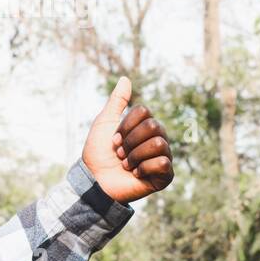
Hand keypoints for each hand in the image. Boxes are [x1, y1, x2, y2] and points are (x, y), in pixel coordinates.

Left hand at [81, 76, 174, 202]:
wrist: (95, 181)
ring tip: (126, 165)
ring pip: (158, 143)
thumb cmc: (98, 153)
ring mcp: (162, 157)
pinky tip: (136, 174)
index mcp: (144, 126)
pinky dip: (144, 169)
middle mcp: (157, 139)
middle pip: (153, 126)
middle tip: (119, 154)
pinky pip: (163, 163)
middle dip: (130, 141)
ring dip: (135, 156)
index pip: (144, 112)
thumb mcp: (104, 123)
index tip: (114, 139)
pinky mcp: (164, 176)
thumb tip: (125, 79)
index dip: (125, 126)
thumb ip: (117, 101)